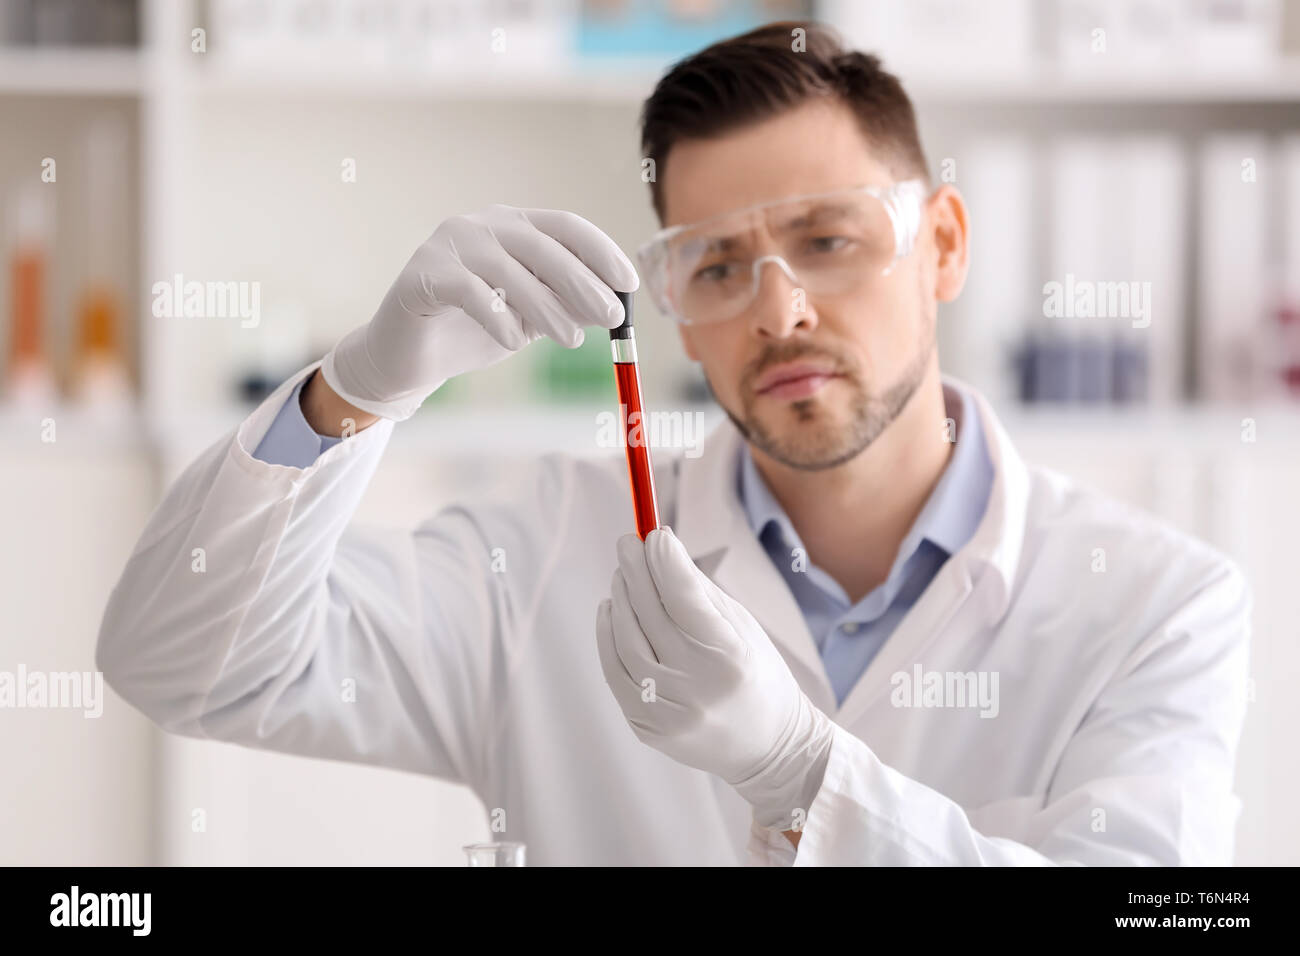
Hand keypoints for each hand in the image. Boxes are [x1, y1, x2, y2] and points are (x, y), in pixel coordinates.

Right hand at [321, 204, 637, 419]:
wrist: (409, 357)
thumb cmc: (473, 332)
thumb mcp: (530, 320)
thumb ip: (565, 307)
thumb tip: (612, 307)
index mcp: (512, 226)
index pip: (565, 226)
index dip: (601, 252)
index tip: (628, 284)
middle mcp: (480, 225)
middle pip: (542, 246)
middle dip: (582, 282)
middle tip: (611, 316)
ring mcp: (448, 244)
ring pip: (509, 271)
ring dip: (547, 308)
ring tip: (571, 340)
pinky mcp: (423, 273)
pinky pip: (470, 291)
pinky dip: (497, 317)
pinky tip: (513, 342)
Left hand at [596, 528, 835, 830]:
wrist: (768, 747)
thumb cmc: (757, 674)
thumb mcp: (742, 629)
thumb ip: (700, 592)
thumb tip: (660, 548)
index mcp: (731, 658)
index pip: (685, 599)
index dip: (665, 562)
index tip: (652, 534)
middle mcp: (698, 688)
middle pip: (652, 617)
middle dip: (637, 572)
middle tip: (628, 544)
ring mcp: (670, 713)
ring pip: (627, 643)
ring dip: (620, 601)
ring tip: (622, 576)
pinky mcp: (649, 729)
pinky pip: (616, 674)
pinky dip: (607, 637)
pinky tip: (611, 612)